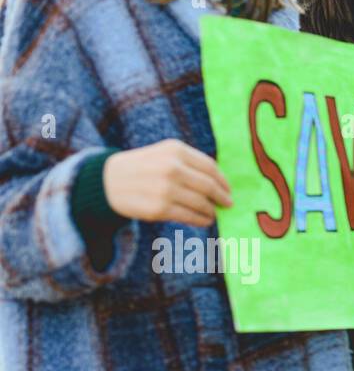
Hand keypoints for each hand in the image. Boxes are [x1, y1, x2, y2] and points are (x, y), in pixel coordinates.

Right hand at [103, 140, 231, 226]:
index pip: (210, 167)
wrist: (107, 181)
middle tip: (227, 204)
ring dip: (212, 211)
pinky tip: (205, 220)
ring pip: (202, 204)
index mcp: (175, 150)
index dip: (223, 181)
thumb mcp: (164, 154)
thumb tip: (221, 185)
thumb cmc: (143, 168)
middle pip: (209, 186)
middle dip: (222, 198)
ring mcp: (166, 189)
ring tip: (213, 213)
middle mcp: (171, 168)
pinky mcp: (160, 209)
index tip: (228, 190)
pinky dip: (202, 220)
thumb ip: (190, 164)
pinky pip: (190, 217)